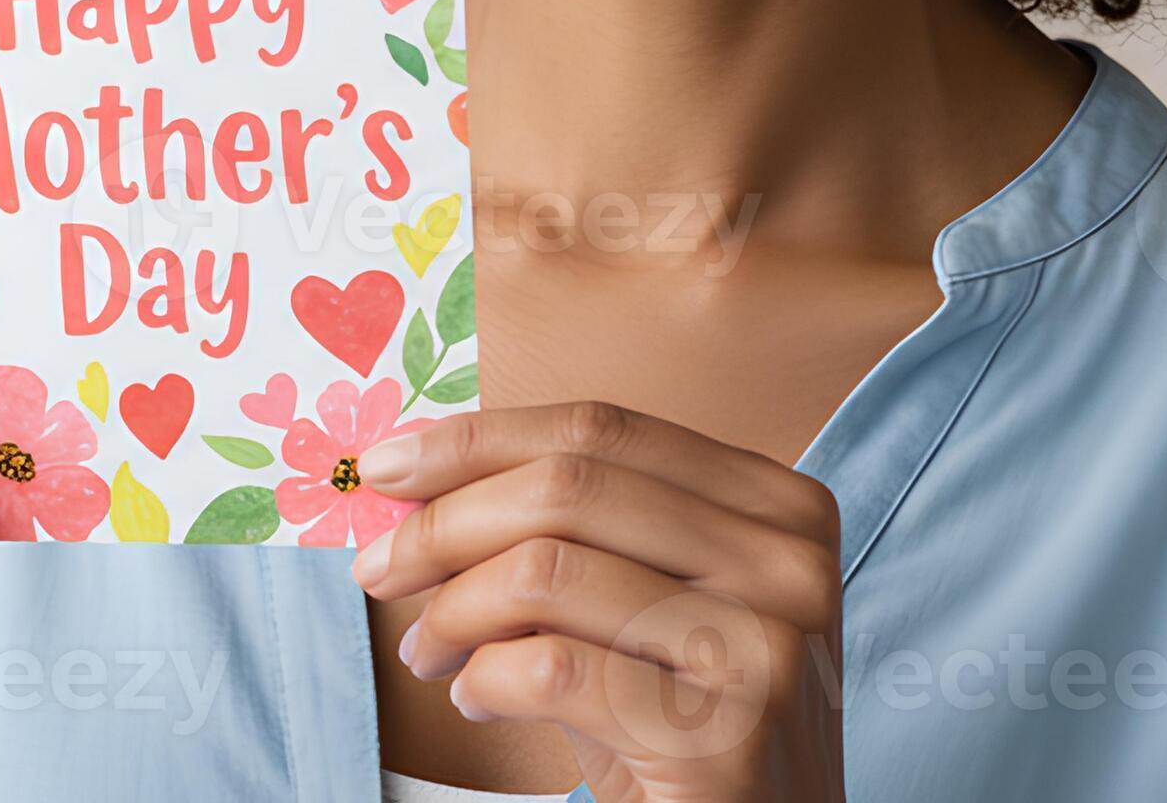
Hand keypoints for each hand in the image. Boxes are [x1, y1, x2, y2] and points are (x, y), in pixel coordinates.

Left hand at [354, 402, 845, 802]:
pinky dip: (485, 680)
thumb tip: (418, 479)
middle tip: (379, 567)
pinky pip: (551, 671)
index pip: (603, 428)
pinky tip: (475, 699)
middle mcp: (787, 563)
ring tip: (429, 652)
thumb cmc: (686, 731)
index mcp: (780, 506)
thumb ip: (572, 535)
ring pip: (548, 571)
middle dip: (444, 523)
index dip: (479, 440)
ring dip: (454, 612)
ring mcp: (765, 648)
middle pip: (569, 487)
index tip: (390, 467)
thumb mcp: (646, 611)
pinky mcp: (723, 737)